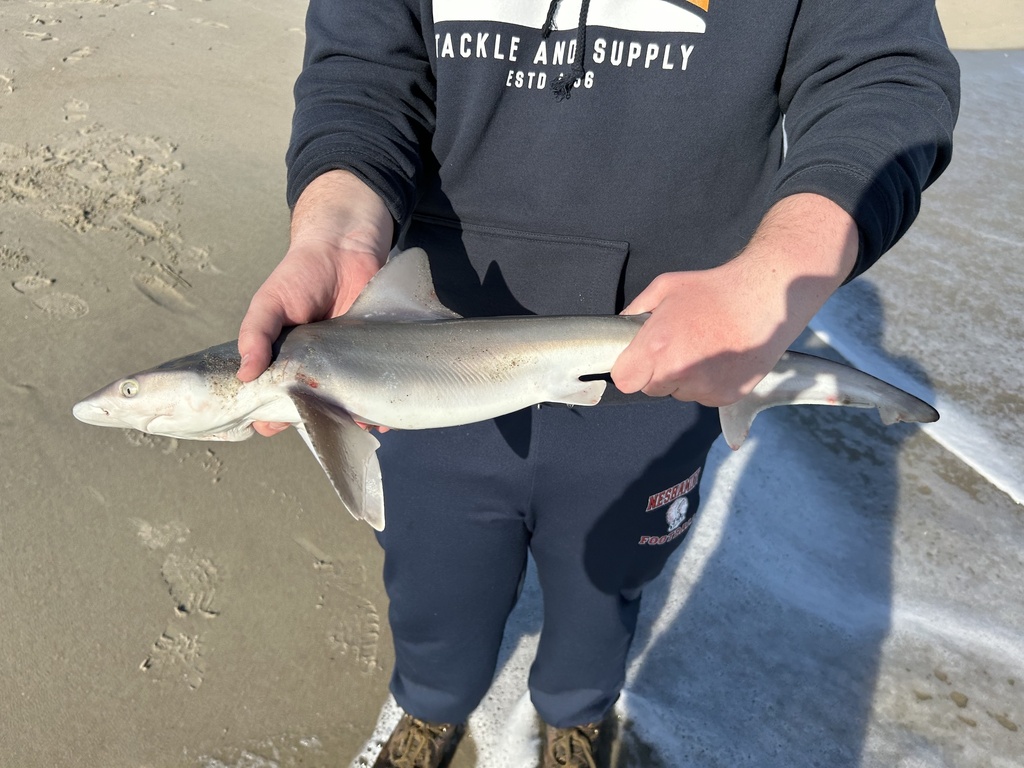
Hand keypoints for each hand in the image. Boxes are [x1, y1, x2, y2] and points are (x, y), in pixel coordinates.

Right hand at [237, 170, 392, 435]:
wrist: (346, 248)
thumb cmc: (301, 275)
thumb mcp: (269, 302)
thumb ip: (255, 335)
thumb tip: (245, 375)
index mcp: (283, 360)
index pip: (272, 399)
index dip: (269, 416)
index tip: (271, 424)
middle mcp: (313, 369)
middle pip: (310, 409)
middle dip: (314, 423)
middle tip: (319, 425)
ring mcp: (344, 366)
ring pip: (345, 405)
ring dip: (349, 420)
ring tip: (352, 423)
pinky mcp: (373, 359)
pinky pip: (375, 389)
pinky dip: (377, 406)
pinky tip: (379, 416)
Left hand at [611, 193, 858, 406]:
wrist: (764, 299)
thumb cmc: (714, 290)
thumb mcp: (665, 288)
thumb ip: (635, 311)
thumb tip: (620, 329)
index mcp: (657, 346)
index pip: (624, 380)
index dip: (630, 370)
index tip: (638, 362)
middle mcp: (678, 371)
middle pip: (650, 389)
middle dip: (657, 372)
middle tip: (677, 347)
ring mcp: (703, 387)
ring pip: (678, 393)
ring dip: (684, 378)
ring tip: (704, 348)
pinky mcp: (724, 396)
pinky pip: (703, 396)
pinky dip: (708, 382)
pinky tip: (720, 358)